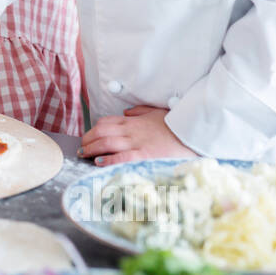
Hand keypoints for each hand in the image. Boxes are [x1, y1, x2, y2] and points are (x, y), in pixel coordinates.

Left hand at [78, 105, 196, 166]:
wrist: (194, 134)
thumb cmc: (177, 126)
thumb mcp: (158, 112)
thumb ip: (141, 111)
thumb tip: (126, 112)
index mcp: (134, 121)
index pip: (107, 122)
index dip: (94, 129)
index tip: (88, 136)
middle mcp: (132, 131)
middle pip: (101, 132)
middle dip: (88, 139)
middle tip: (81, 147)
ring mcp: (137, 143)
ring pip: (106, 143)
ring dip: (91, 149)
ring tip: (83, 154)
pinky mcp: (144, 156)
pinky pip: (121, 157)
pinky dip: (107, 160)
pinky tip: (98, 162)